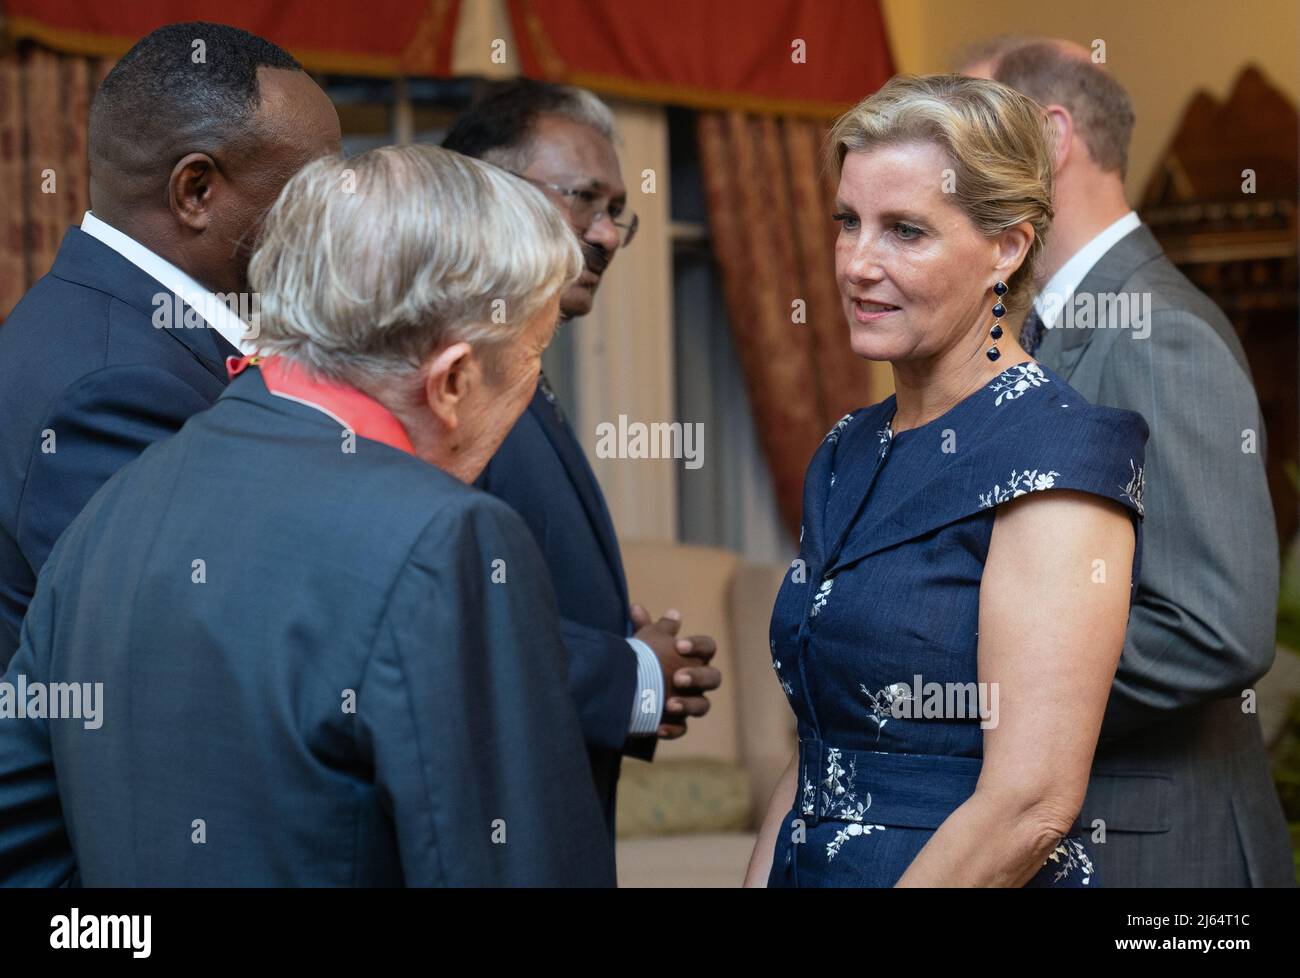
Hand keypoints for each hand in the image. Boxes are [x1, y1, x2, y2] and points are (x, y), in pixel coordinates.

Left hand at [630, 603, 721, 738]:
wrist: (624, 688)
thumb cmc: (641, 660)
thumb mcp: (643, 642)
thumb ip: (642, 627)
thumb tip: (635, 607)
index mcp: (693, 657)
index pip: (708, 648)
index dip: (697, 647)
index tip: (678, 646)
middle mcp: (697, 681)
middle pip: (713, 678)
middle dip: (698, 677)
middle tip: (678, 678)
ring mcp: (689, 703)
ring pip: (703, 706)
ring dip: (688, 705)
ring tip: (670, 705)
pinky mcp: (677, 724)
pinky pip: (682, 729)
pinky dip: (672, 729)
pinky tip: (658, 728)